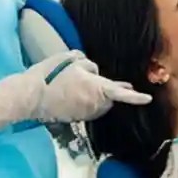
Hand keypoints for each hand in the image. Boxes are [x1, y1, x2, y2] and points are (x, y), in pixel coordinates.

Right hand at [37, 53, 151, 121]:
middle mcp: (94, 104)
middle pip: (109, 98)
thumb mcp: (71, 59)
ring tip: (78, 85)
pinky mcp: (75, 119)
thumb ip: (88, 64)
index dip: (136, 96)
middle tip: (102, 83)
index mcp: (96, 88)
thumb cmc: (51, 75)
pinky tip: (70, 94)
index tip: (148, 98)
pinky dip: (83, 102)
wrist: (30, 96)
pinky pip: (86, 109)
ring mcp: (84, 113)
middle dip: (108, 91)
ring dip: (95, 97)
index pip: (121, 93)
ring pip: (98, 105)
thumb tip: (92, 72)